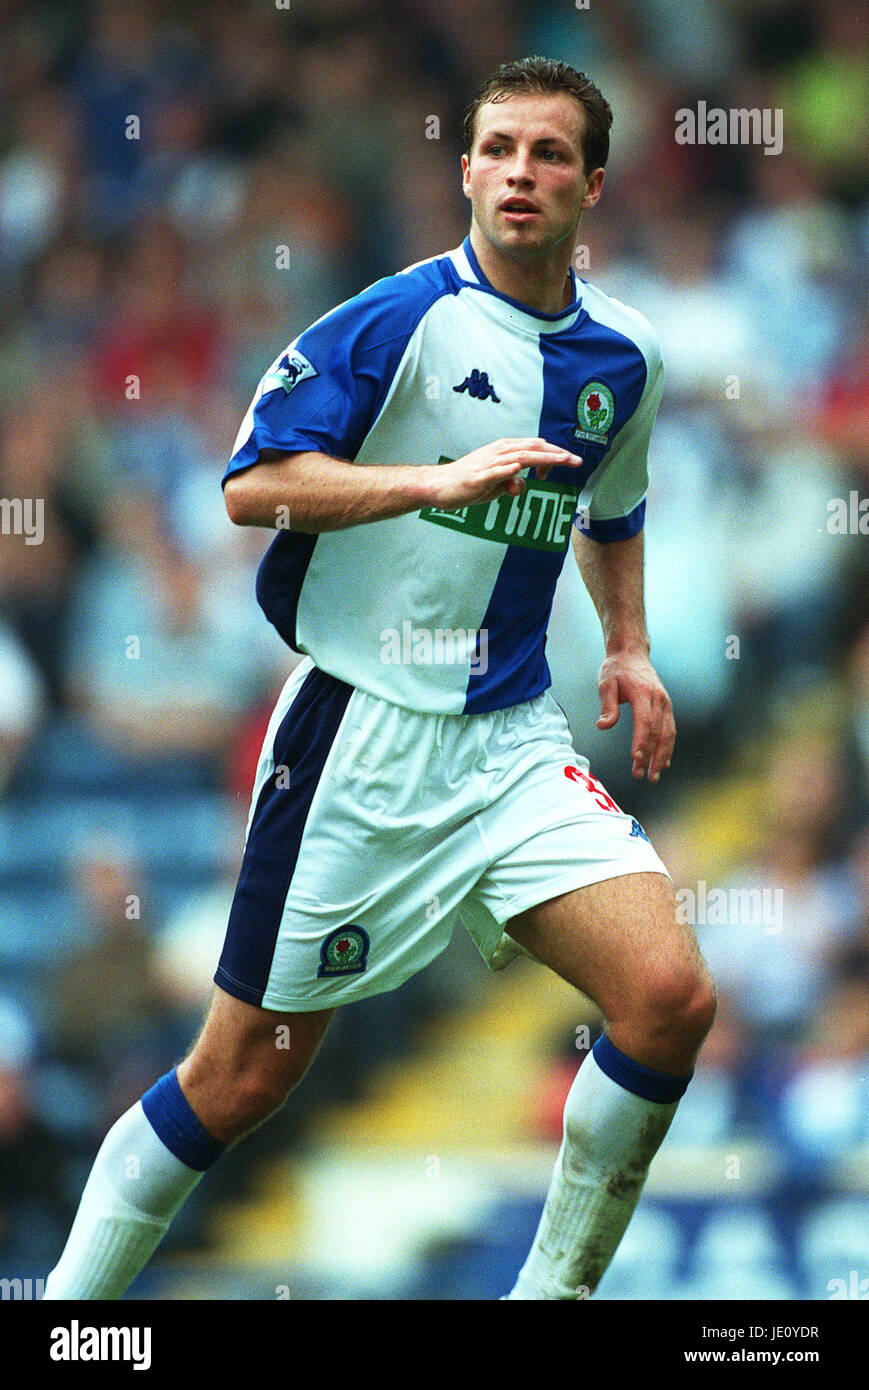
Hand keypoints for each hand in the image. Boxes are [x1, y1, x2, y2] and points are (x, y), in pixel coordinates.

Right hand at [426, 438, 582, 509]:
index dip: (554, 455)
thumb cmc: (468, 483)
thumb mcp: (496, 486)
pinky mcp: (479, 476)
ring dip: (543, 459)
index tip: (568, 464)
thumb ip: (511, 484)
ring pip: (521, 456)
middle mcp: (500, 452)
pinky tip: (520, 468)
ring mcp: (490, 463)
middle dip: (557, 454)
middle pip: (534, 448)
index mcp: (505, 450)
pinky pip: (497, 471)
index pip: (536, 447)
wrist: (440, 485)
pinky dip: (509, 468)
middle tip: (577, 460)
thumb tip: (522, 486)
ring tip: (561, 461)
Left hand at [596, 649, 674, 781]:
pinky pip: (670, 729)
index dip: (641, 743)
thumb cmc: (617, 668)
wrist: (632, 653)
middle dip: (650, 757)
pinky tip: (663, 762)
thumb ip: (607, 706)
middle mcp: (658, 699)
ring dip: (661, 756)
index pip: (645, 723)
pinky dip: (668, 747)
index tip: (636, 760)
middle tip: (643, 776)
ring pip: (667, 734)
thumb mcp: (606, 684)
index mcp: (643, 693)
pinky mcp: (666, 706)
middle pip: (658, 733)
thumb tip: (603, 726)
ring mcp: (665, 703)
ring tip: (654, 775)